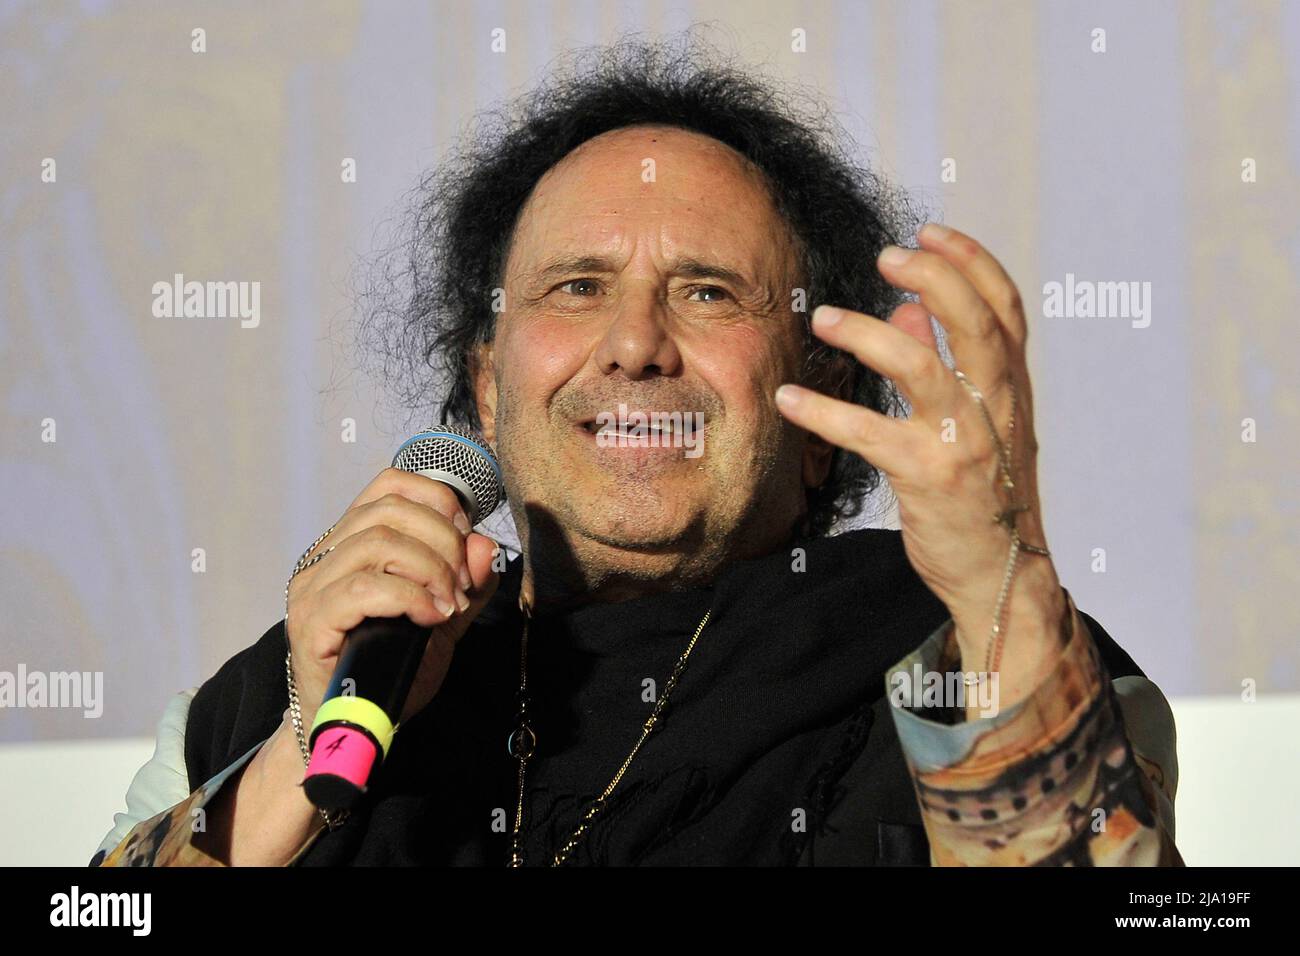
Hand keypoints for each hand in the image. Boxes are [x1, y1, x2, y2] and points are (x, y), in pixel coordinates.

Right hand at [284, 467, 501, 728]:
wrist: (355, 723)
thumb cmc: (392, 667)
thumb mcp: (442, 619)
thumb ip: (465, 583)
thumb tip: (485, 545)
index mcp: (352, 542)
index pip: (390, 484)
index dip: (437, 500)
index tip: (464, 539)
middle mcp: (325, 556)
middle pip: (391, 511)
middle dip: (443, 541)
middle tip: (461, 584)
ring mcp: (312, 587)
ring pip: (377, 542)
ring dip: (429, 569)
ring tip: (448, 604)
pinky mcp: (311, 621)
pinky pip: (363, 589)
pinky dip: (408, 597)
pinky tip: (431, 617)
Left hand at [775, 223, 1066, 687]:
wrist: (1002, 575)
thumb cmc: (983, 495)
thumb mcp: (978, 425)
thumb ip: (947, 365)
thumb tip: (910, 314)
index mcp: (1013, 388)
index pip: (1005, 307)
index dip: (971, 261)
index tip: (930, 231)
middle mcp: (999, 407)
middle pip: (977, 322)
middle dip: (934, 276)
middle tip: (887, 255)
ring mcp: (966, 442)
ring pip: (922, 368)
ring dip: (869, 335)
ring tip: (824, 317)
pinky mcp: (928, 478)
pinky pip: (869, 434)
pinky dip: (824, 412)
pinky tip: (789, 397)